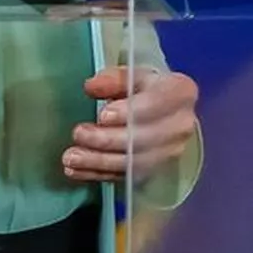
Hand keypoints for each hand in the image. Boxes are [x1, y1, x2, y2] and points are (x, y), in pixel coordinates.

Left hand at [67, 67, 199, 182]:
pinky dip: (97, 174)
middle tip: (79, 133)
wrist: (165, 114)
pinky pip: (123, 176)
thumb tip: (92, 86)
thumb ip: (115, 79)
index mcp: (181, 94)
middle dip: (108, 139)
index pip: (159, 104)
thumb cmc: (149, 90)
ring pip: (132, 162)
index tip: (103, 115)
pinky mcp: (153, 171)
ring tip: (70, 157)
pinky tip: (75, 171)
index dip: (131, 111)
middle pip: (143, 138)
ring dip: (99, 161)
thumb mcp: (135, 75)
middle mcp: (180, 126)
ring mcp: (169, 153)